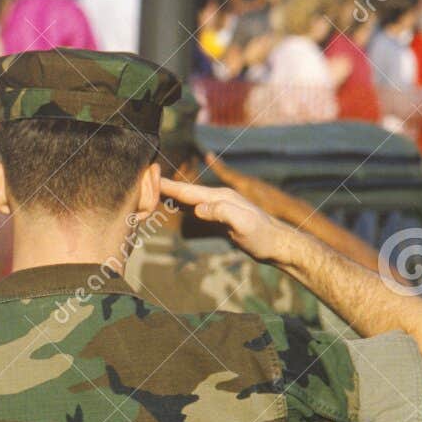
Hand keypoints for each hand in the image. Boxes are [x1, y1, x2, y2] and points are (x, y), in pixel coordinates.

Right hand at [159, 178, 286, 263]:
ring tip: (153, 190)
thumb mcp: (243, 224)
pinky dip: (182, 204)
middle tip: (142, 181)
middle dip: (164, 186)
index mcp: (219, 198)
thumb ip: (221, 212)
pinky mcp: (220, 216)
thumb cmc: (262, 236)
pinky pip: (195, 206)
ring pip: (189, 197)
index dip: (168, 186)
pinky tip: (176, 205)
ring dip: (171, 194)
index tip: (149, 178)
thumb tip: (198, 208)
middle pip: (186, 191)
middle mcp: (218, 198)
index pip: (188, 191)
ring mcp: (219, 206)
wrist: (278, 244)